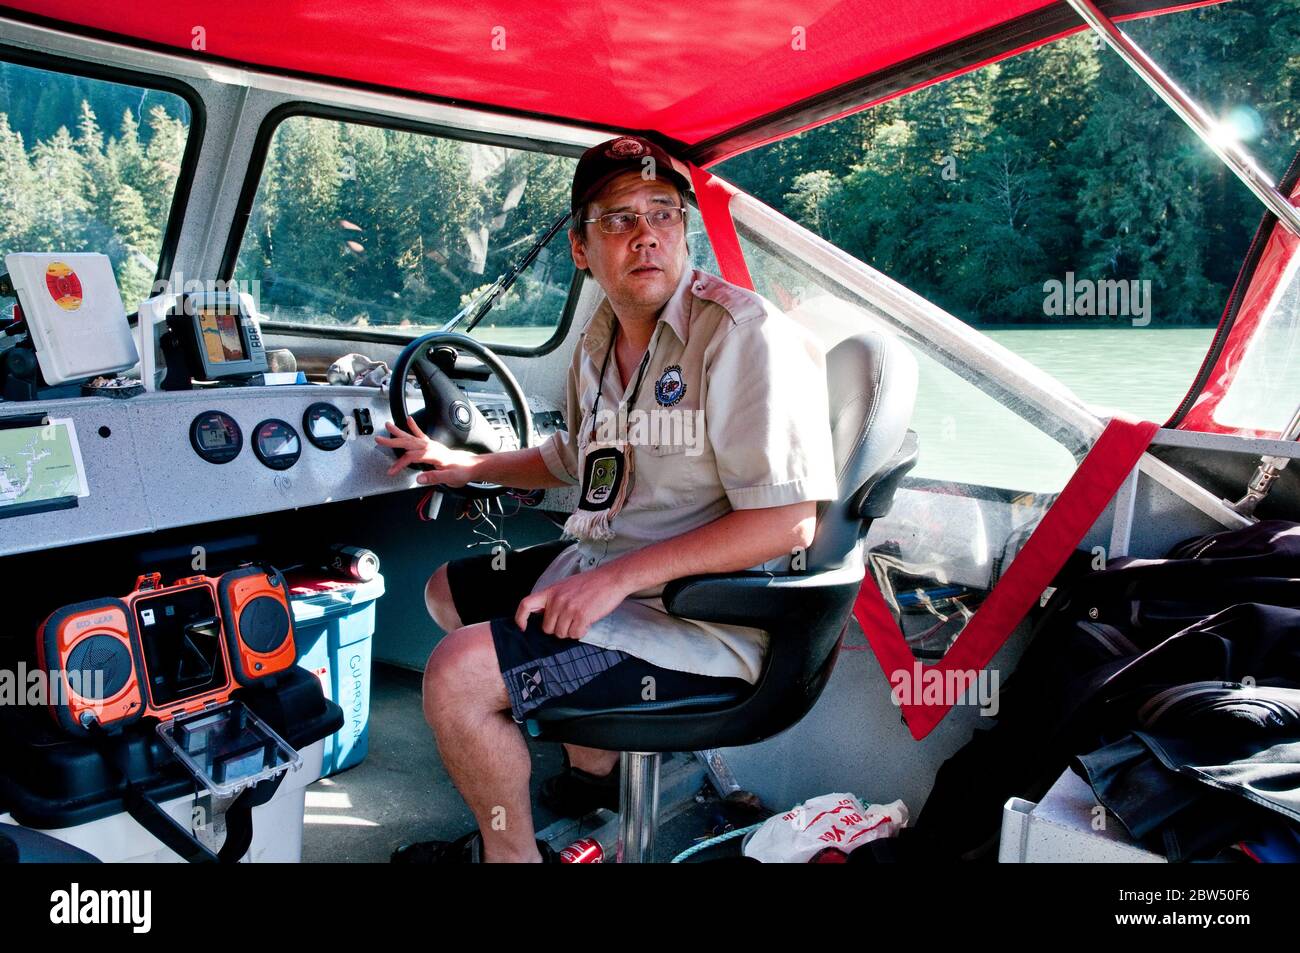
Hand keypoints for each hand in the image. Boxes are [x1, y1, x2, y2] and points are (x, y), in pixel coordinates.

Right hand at [374, 416, 480, 485]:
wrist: (472, 466)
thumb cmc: (462, 472)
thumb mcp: (449, 478)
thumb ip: (434, 477)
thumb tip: (419, 478)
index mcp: (433, 455)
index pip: (412, 457)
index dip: (400, 464)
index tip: (392, 470)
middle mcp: (431, 447)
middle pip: (408, 443)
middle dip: (393, 441)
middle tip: (379, 439)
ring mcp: (432, 445)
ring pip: (412, 437)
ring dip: (399, 432)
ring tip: (388, 425)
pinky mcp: (433, 446)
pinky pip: (421, 435)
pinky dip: (414, 427)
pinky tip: (409, 420)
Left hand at [515, 565, 633, 638]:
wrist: (611, 578)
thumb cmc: (591, 583)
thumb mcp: (565, 586)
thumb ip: (553, 599)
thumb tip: (544, 614)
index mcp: (550, 591)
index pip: (526, 604)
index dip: (520, 618)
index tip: (523, 627)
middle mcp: (557, 600)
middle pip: (547, 628)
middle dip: (558, 628)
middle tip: (571, 620)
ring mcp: (568, 608)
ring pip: (561, 634)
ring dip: (571, 631)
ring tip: (581, 618)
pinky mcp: (581, 616)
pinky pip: (575, 634)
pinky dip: (581, 632)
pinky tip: (587, 622)